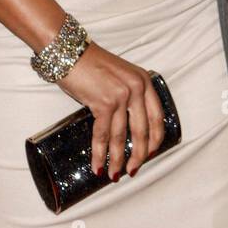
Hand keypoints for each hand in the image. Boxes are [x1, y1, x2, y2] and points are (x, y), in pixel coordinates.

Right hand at [60, 42, 165, 180]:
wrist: (69, 52)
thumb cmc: (90, 64)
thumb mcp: (120, 76)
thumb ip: (129, 95)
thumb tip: (127, 127)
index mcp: (144, 81)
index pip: (157, 117)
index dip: (155, 140)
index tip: (150, 154)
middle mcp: (137, 88)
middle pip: (143, 131)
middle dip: (139, 156)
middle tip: (132, 170)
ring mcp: (122, 96)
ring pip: (122, 137)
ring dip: (117, 160)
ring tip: (114, 175)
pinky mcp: (104, 103)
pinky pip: (103, 135)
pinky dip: (100, 153)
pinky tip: (98, 166)